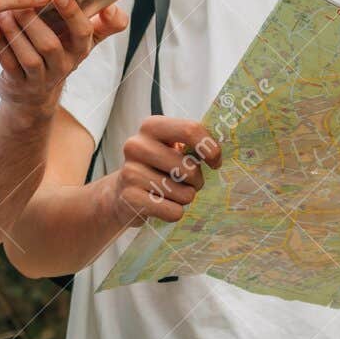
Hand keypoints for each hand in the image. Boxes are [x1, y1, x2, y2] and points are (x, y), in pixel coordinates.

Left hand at [0, 0, 129, 109]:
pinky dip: (0, 44)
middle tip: (19, 3)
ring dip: (13, 33)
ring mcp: (42, 78)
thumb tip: (111, 6)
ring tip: (2, 13)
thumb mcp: (81, 39)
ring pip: (29, 57)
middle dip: (32, 21)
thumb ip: (102, 21)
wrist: (33, 94)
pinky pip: (9, 65)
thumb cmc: (57, 53)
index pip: (84, 32)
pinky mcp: (21, 85)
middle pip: (51, 45)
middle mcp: (65, 65)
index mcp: (80, 48)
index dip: (72, 12)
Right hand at [96, 116, 222, 229]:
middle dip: (197, 180)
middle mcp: (137, 145)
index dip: (210, 149)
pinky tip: (161, 205)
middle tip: (188, 183)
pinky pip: (173, 211)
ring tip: (171, 193)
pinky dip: (174, 212)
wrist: (122, 193)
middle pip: (189, 168)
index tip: (215, 162)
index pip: (190, 130)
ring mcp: (130, 172)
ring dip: (184, 197)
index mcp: (151, 126)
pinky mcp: (129, 198)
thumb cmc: (156, 168)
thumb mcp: (170, 148)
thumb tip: (217, 153)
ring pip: (183, 193)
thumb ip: (192, 144)